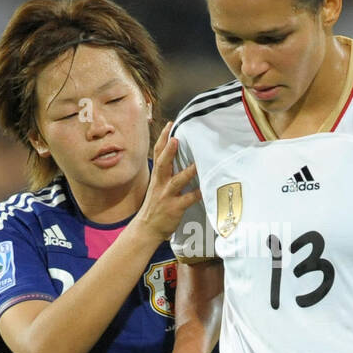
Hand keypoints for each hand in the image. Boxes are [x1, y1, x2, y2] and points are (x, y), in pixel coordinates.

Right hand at [135, 122, 200, 242]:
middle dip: (168, 150)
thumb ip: (166, 173)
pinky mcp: (174, 208)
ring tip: (196, 163)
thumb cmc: (155, 206)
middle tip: (175, 137)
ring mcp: (167, 196)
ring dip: (186, 172)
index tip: (169, 124)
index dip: (163, 139)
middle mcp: (160, 184)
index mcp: (157, 177)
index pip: (158, 154)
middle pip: (162, 163)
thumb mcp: (157, 186)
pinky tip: (206, 189)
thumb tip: (178, 157)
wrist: (146, 229)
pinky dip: (196, 194)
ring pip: (176, 181)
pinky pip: (187, 200)